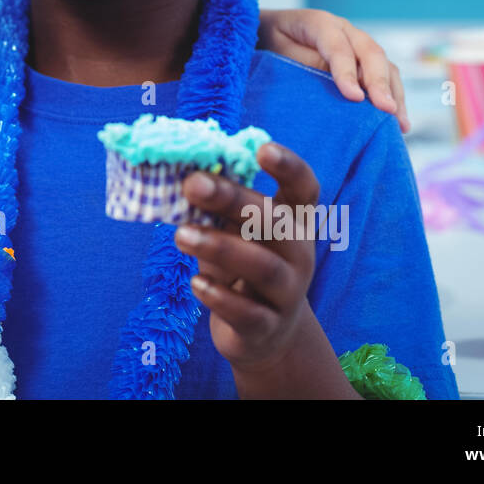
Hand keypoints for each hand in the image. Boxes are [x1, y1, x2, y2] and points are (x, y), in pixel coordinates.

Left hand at [174, 142, 318, 371]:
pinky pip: (247, 312)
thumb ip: (217, 205)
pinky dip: (220, 297)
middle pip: (275, 222)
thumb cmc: (242, 266)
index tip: (262, 150)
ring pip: (262, 268)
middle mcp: (298, 254)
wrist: (264, 333)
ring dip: (220, 247)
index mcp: (293, 222)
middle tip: (192, 184)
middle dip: (233, 200)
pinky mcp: (266, 327)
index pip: (304, 190)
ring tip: (180, 235)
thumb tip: (179, 172)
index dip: (289, 168)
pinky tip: (196, 283)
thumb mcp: (234, 231)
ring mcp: (287, 293)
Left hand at [258, 9, 408, 131]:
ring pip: (385, 65)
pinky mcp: (363, 61)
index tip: (354, 97)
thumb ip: (301, 64)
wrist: (268, 33)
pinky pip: (385, 76)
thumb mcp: (277, 52)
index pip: (338, 47)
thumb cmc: (270, 44)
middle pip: (370, 53)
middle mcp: (345, 30)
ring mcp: (357, 44)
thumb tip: (331, 86)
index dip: (347, 72)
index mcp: (320, 23)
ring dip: (393, 94)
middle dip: (379, 83)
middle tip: (386, 110)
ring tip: (399, 123)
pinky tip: (399, 122)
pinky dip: (393, 97)